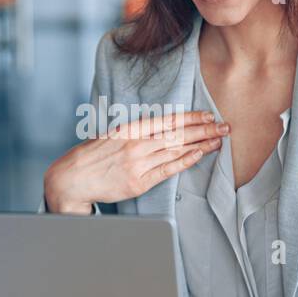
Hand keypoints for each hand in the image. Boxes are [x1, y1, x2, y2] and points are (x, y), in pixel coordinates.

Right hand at [44, 110, 229, 213]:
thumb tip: (165, 127)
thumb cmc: (93, 156)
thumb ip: (138, 131)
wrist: (72, 178)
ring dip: (201, 144)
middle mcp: (135, 144)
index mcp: (129, 128)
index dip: (191, 116)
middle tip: (224, 126)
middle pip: (177, 134)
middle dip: (204, 129)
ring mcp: (138, 164)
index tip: (209, 114)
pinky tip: (200, 155)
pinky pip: (167, 170)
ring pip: (176, 150)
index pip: (167, 120)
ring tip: (219, 140)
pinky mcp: (138, 182)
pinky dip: (185, 161)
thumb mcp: (113, 135)